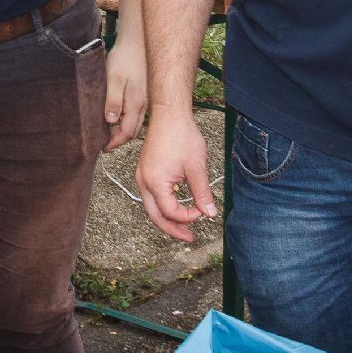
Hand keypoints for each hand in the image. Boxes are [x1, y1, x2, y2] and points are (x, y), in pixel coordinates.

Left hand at [103, 38, 147, 149]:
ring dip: (122, 129)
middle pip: (132, 130)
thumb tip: (110, 121)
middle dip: (119, 139)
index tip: (102, 147)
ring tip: (107, 130)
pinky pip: (136, 112)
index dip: (115, 142)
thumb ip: (113, 101)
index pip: (127, 133)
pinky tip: (116, 114)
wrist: (137, 41)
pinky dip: (126, 118)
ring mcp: (145, 99)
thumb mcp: (114, 79)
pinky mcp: (143, 93)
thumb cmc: (124, 58)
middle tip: (103, 142)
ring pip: (135, 122)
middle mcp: (143, 105)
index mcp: (135, 104)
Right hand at [135, 107, 216, 242]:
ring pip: (152, 207)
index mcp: (155, 183)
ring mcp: (142, 176)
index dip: (188, 216)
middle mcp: (143, 182)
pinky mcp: (145, 171)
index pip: (170, 212)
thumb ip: (202, 193)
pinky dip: (164, 204)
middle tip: (189, 238)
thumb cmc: (181, 136)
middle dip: (172, 229)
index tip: (203, 211)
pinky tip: (178, 204)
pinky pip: (152, 195)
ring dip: (168, 217)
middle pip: (155, 216)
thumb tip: (209, 214)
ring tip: (185, 224)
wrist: (169, 114)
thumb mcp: (196, 167)